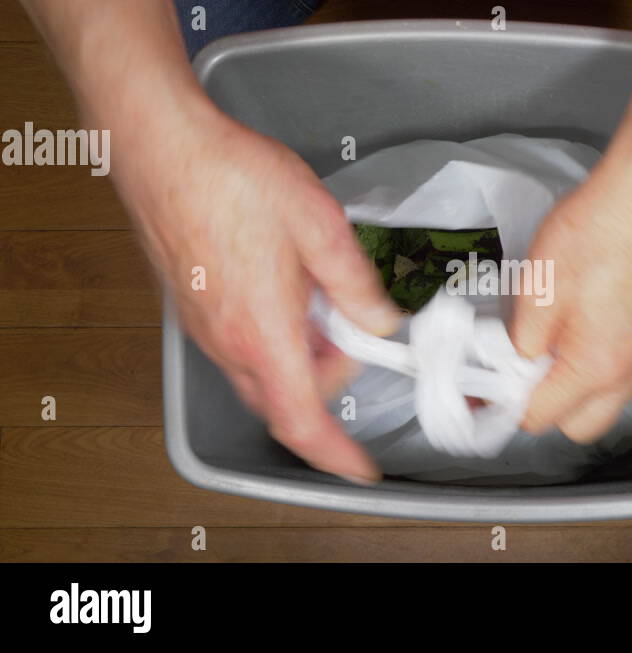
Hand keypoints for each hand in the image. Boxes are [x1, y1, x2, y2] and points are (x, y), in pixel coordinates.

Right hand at [109, 103, 398, 482]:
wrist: (162, 147)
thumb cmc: (231, 180)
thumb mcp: (321, 228)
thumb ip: (357, 286)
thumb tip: (378, 320)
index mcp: (264, 336)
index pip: (301, 422)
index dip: (333, 455)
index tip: (357, 467)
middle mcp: (227, 344)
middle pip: (287, 398)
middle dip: (327, 379)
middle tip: (350, 332)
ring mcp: (204, 329)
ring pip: (263, 372)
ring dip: (300, 355)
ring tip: (318, 297)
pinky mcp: (192, 309)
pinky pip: (241, 346)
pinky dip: (273, 336)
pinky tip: (285, 285)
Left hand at [511, 162, 631, 443]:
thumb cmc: (599, 231)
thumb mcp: (536, 288)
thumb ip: (522, 339)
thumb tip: (515, 362)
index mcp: (597, 367)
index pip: (541, 417)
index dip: (506, 405)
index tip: (487, 388)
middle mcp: (631, 369)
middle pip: (581, 423)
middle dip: (547, 408)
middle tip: (519, 372)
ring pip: (608, 396)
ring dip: (575, 385)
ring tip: (550, 342)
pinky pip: (627, 365)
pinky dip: (600, 360)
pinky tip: (582, 321)